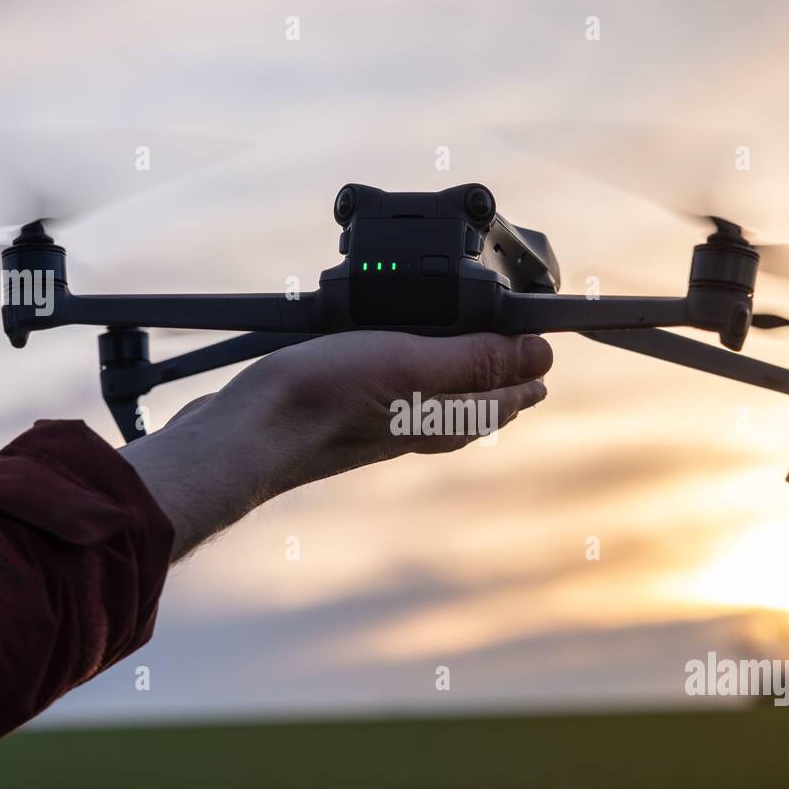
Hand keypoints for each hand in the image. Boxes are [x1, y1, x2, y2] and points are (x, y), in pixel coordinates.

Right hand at [120, 331, 552, 558]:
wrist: (241, 436)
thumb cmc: (322, 400)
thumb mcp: (410, 363)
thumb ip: (474, 358)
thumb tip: (540, 356)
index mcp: (441, 416)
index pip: (504, 397)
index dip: (529, 370)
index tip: (547, 352)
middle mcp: (416, 424)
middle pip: (474, 405)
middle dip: (502, 382)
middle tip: (523, 364)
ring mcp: (379, 421)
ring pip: (436, 402)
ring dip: (461, 381)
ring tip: (474, 365)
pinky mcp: (343, 412)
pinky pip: (396, 394)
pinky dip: (414, 377)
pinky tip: (397, 368)